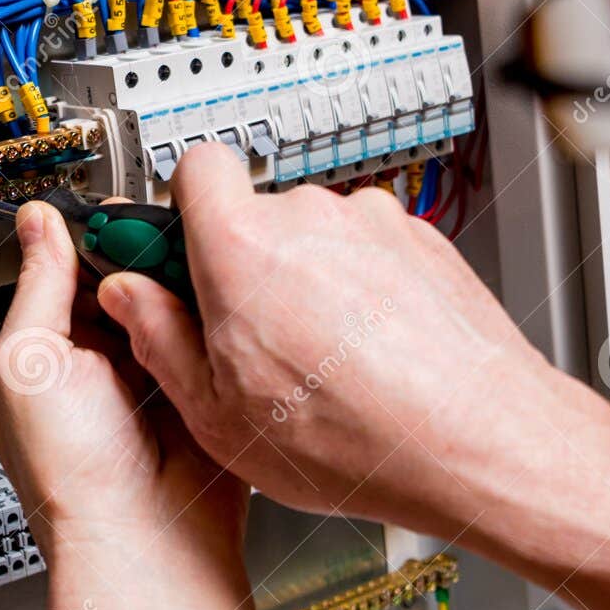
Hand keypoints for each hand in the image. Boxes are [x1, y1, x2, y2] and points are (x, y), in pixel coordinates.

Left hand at [0, 200, 291, 609]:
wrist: (146, 540)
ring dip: (183, 289)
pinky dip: (216, 321)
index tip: (120, 210)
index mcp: (47, 358)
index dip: (95, 239)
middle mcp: (101, 368)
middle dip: (146, 260)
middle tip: (166, 234)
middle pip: (128, 284)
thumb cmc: (72, 474)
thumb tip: (36, 223)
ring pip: (172, 305)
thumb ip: (39, 287)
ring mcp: (155, 381)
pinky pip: (211, 339)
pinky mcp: (202, 394)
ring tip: (195, 267)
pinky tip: (221, 305)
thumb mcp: (28, 362)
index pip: (70, 273)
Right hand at [94, 144, 589, 539]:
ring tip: (321, 364)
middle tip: (247, 337)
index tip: (170, 252)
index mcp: (243, 246)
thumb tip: (130, 300)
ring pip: (315, 239)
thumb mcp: (219, 414)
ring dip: (307, 283)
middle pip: (254, 215)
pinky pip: (369, 255)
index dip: (179, 208)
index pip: (194, 168)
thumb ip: (161, 340)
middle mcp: (310, 217)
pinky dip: (362, 293)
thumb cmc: (359, 438)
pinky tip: (368, 358)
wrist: (479, 442)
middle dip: (243, 266)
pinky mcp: (422, 242)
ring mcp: (374, 225)